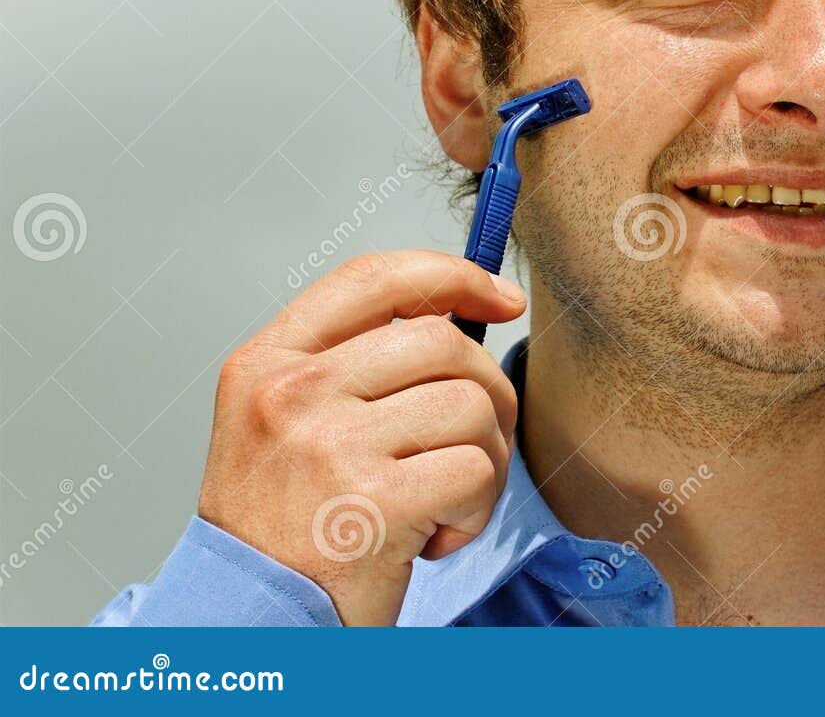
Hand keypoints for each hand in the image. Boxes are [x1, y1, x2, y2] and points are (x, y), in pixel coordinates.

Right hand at [196, 250, 526, 625]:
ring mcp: (329, 447)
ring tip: (442, 500)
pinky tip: (433, 539)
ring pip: (470, 406)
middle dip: (485, 391)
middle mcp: (291, 395)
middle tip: (472, 443)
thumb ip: (351, 364)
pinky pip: (477, 470)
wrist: (245, 628)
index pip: (373, 279)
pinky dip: (476, 510)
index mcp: (266, 363)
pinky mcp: (373, 503)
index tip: (501, 296)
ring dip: (484, 459)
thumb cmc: (282, 528)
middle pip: (442, 342)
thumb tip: (457, 311)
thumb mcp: (283, 424)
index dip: (452, 275)